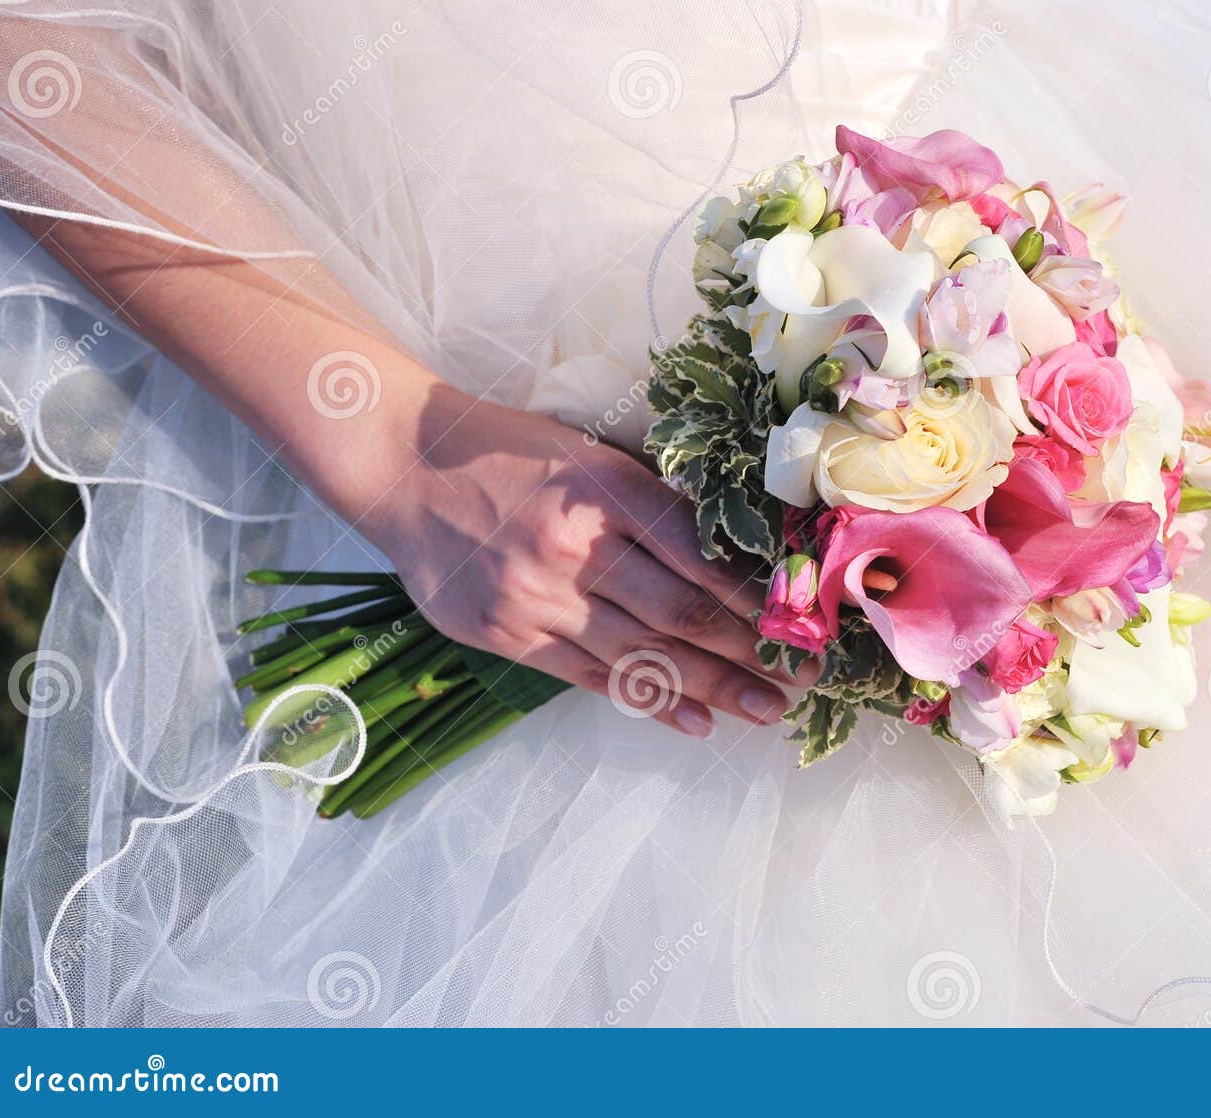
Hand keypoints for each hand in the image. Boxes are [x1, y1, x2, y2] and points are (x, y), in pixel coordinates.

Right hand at [355, 380, 805, 738]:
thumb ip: (654, 507)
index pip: (701, 558)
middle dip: (752, 653)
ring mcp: (537, 596)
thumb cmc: (512, 453)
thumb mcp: (592, 457)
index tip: (803, 626)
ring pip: (644, 653)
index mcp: (608, 490)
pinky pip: (592, 677)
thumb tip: (734, 565)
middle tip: (806, 680)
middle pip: (683, 613)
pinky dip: (648, 699)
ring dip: (714, 687)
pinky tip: (695, 719)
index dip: (758, 601)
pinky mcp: (507, 634)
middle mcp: (576, 545)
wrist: (405, 466)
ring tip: (767, 710)